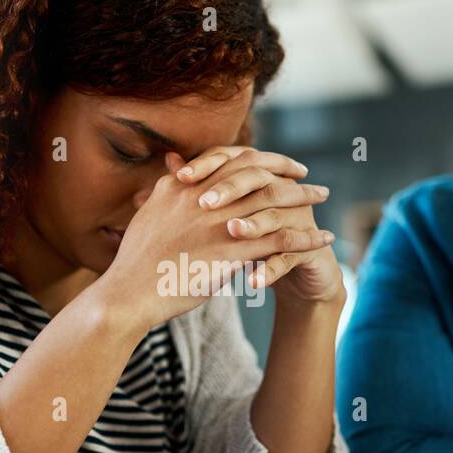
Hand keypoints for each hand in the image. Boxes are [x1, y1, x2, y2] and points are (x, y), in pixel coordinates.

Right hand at [99, 153, 334, 331]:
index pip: (233, 160)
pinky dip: (305, 237)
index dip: (261, 158)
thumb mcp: (150, 212)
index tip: (278, 163)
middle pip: (258, 174)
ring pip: (273, 203)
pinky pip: (279, 241)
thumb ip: (167, 186)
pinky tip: (323, 239)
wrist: (128, 294)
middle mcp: (206, 198)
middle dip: (287, 172)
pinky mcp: (231, 254)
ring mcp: (219, 224)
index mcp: (187, 186)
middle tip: (309, 176)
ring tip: (324, 199)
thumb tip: (176, 166)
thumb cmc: (137, 260)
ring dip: (303, 200)